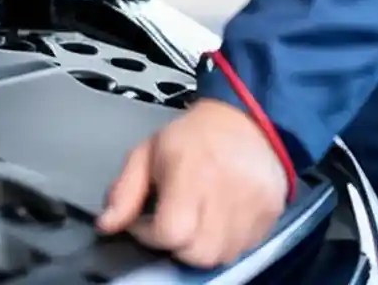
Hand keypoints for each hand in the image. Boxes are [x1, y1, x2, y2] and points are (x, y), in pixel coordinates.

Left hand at [96, 98, 288, 268]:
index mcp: (192, 174)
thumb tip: (106, 224)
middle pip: (197, 253)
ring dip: (200, 246)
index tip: (143, 221)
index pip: (170, 232)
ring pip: (221, 256)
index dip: (148, 234)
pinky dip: (225, 242)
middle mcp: (227, 193)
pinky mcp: (271, 214)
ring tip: (194, 220)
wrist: (247, 121)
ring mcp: (254, 207)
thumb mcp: (147, 153)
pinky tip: (216, 220)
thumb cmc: (193, 135)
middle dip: (176, 244)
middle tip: (169, 222)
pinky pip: (244, 248)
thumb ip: (124, 191)